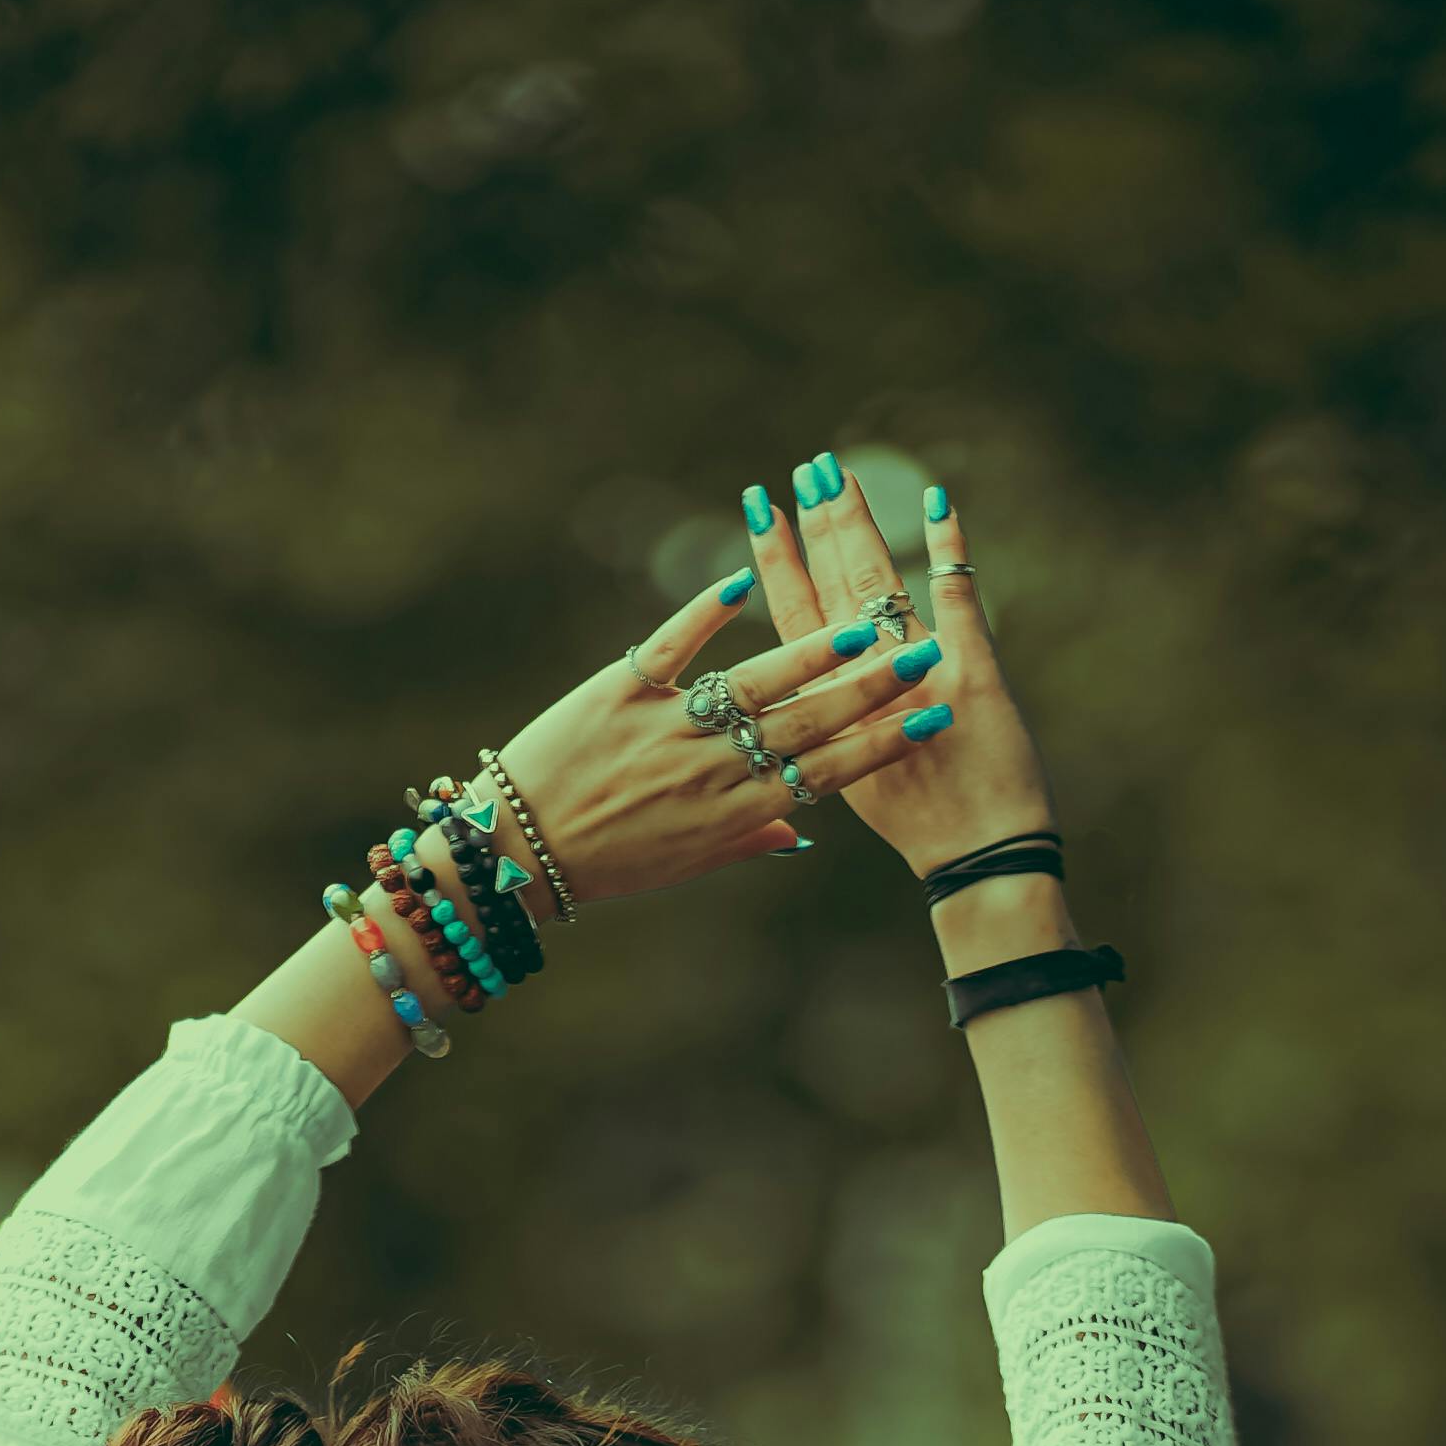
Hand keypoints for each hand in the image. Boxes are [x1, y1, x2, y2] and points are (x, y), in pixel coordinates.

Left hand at [481, 567, 966, 910]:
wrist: (516, 855)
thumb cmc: (605, 863)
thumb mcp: (683, 865)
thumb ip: (747, 840)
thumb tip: (802, 833)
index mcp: (731, 815)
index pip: (824, 775)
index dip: (881, 745)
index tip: (929, 718)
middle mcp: (708, 771)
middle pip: (804, 724)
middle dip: (870, 691)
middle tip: (921, 655)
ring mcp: (665, 728)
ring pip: (753, 684)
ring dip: (811, 652)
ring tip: (862, 626)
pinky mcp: (618, 690)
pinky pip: (672, 644)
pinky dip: (706, 609)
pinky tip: (744, 580)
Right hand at [732, 456, 1054, 881]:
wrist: (977, 863)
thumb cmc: (922, 833)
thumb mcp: (855, 795)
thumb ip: (820, 761)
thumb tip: (792, 771)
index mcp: (832, 708)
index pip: (794, 621)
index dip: (777, 563)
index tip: (760, 510)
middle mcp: (865, 684)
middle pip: (832, 590)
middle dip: (818, 527)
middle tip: (806, 469)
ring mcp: (917, 673)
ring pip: (876, 585)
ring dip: (859, 527)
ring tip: (839, 474)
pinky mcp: (972, 672)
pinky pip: (960, 597)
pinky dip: (950, 549)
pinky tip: (939, 502)